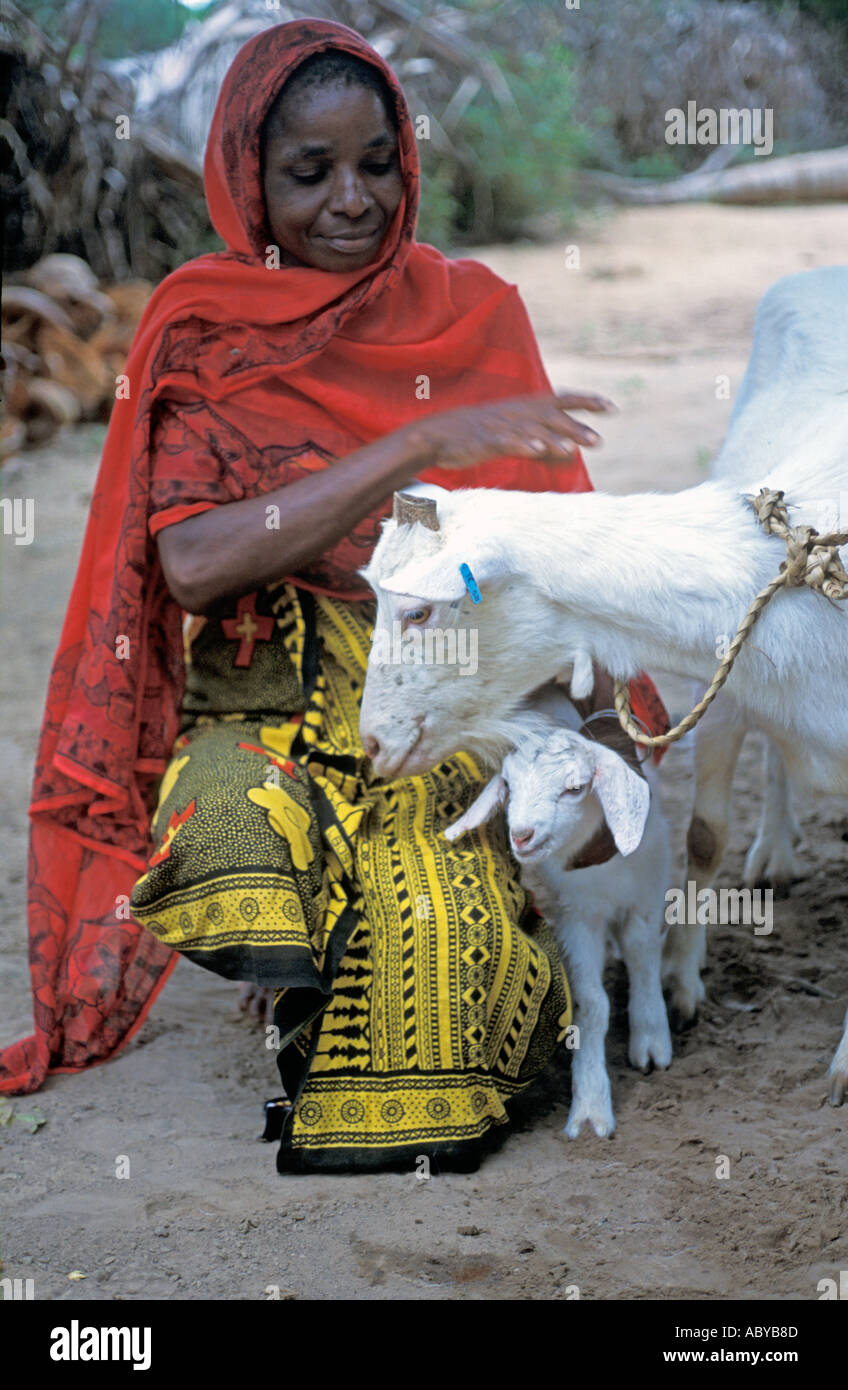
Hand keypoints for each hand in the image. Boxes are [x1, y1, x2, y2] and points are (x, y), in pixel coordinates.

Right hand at [406, 391, 615, 470]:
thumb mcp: (516, 437)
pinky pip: (506, 442)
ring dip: (553, 439)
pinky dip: (522, 445)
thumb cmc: (479, 435)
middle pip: (551, 417)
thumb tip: (572, 453)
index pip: (562, 399)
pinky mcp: (484, 439)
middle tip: (598, 441)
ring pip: (531, 431)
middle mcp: (517, 413)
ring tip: (573, 449)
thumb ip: (545, 443)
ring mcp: (500, 426)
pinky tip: (536, 451)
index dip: (587, 402)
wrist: (436, 435)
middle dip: (575, 428)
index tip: (612, 408)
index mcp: (526, 408)